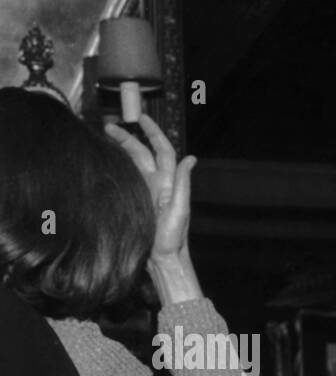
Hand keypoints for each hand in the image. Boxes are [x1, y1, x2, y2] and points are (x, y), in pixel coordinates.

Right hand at [105, 113, 194, 259]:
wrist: (162, 258)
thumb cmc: (174, 237)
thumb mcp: (180, 209)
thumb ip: (183, 183)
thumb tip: (191, 158)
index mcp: (169, 183)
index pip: (162, 151)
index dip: (153, 133)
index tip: (142, 118)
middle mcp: (157, 184)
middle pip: (142, 153)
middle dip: (128, 137)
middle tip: (109, 125)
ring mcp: (144, 191)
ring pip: (132, 163)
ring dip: (121, 148)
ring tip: (105, 136)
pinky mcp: (134, 200)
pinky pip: (125, 177)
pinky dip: (117, 165)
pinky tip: (105, 158)